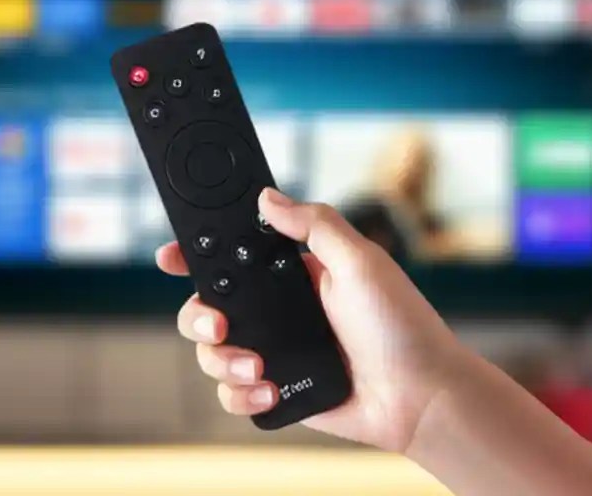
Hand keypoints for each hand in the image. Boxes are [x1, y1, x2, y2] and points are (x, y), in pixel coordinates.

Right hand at [156, 187, 469, 452]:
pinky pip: (232, 394)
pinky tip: (269, 391)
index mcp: (292, 274)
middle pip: (206, 306)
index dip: (194, 255)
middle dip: (197, 316)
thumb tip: (268, 197)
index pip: (232, 257)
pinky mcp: (276, 391)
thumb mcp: (361, 261)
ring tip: (256, 368)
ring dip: (222, 361)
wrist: (420, 396)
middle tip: (217, 325)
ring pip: (212, 353)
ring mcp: (273, 352)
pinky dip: (240, 395)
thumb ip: (314, 225)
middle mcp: (276, 311)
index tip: (171, 256)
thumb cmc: (402, 326)